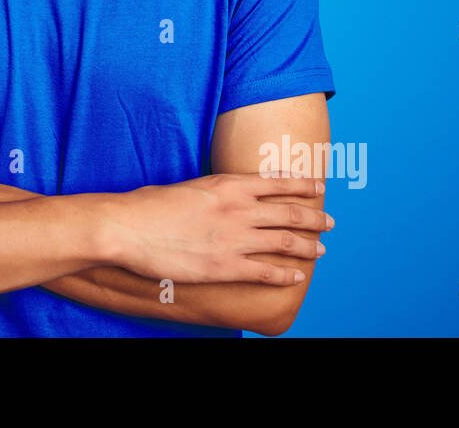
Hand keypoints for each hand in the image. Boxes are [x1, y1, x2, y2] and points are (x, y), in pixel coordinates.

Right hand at [104, 172, 332, 284]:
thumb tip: (216, 198)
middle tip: (329, 222)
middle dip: (315, 218)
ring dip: (308, 246)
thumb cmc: (148, 206)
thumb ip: (210, 193)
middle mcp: (239, 209)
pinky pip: (266, 272)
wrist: (128, 228)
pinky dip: (286, 274)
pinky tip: (297, 276)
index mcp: (228, 185)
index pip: (278, 181)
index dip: (303, 185)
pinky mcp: (225, 267)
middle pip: (290, 213)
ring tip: (321, 249)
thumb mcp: (187, 187)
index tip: (319, 187)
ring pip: (285, 242)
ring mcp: (234, 239)